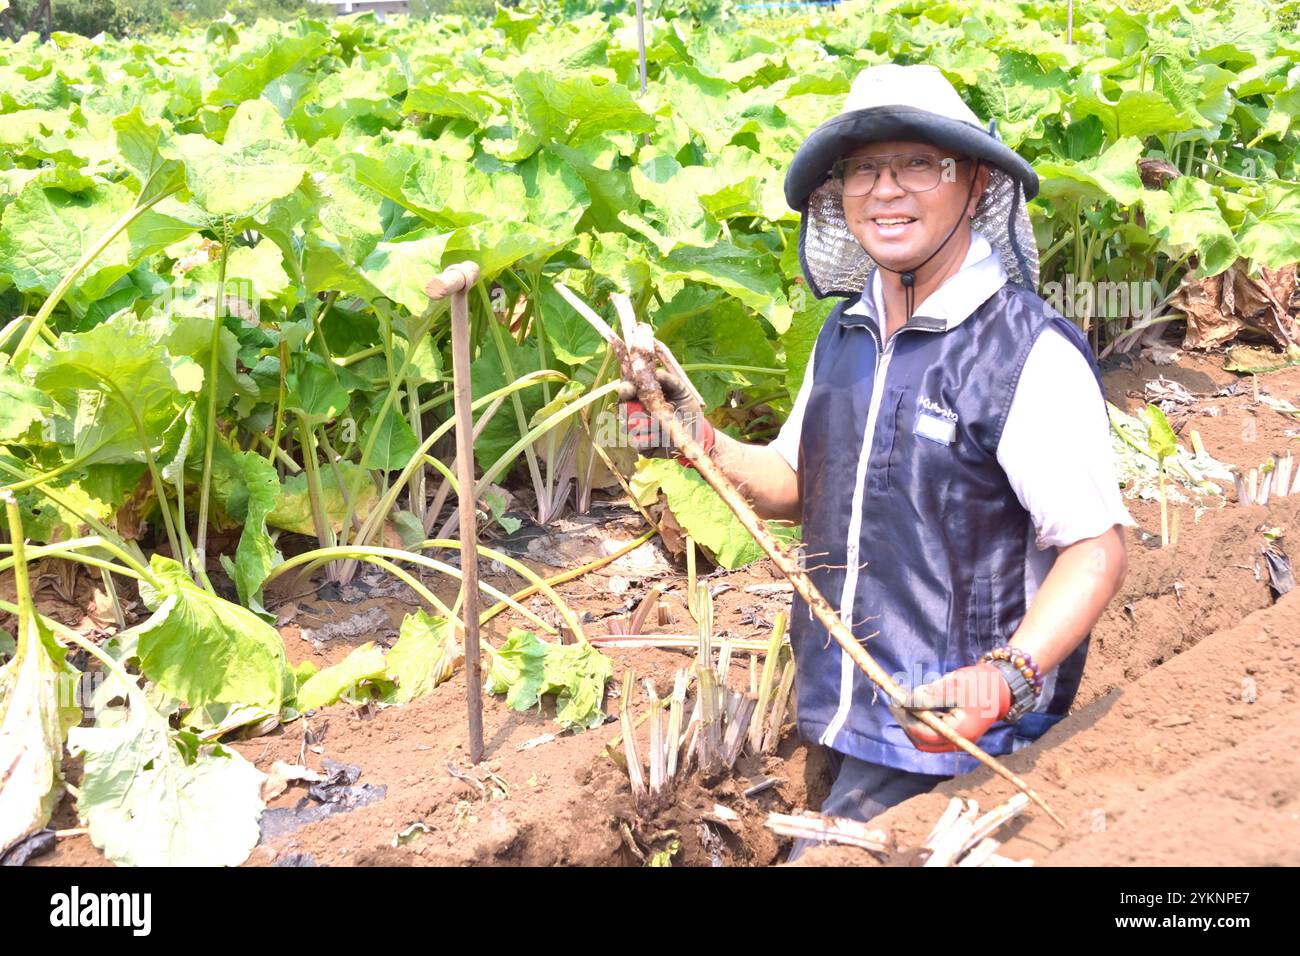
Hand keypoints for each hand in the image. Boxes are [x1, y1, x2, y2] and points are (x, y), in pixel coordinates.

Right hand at [618, 367, 714, 465]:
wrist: (697, 432)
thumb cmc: (686, 407)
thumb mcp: (681, 390)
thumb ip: (669, 380)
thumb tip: (656, 373)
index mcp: (642, 397)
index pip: (627, 391)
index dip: (625, 390)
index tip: (628, 390)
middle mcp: (636, 413)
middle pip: (624, 410)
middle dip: (634, 409)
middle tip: (648, 410)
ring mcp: (638, 431)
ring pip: (630, 427)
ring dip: (648, 425)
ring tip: (664, 424)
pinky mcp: (643, 447)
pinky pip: (638, 443)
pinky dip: (651, 439)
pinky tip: (662, 437)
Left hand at [889, 663, 1010, 752]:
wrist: (1002, 684)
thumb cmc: (981, 684)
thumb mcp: (955, 686)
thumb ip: (931, 695)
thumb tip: (906, 701)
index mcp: (961, 732)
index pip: (925, 734)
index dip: (907, 720)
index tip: (895, 703)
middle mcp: (960, 740)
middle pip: (924, 742)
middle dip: (908, 724)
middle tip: (896, 704)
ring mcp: (959, 737)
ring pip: (928, 737)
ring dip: (914, 721)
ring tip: (904, 701)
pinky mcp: (957, 730)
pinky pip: (935, 730)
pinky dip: (924, 719)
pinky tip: (918, 704)